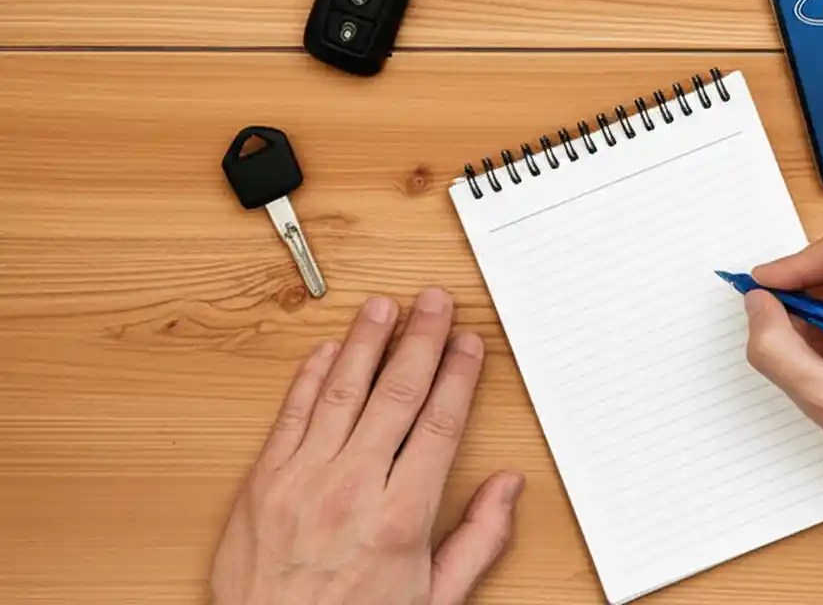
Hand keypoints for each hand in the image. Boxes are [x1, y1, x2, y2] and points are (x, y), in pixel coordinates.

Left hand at [211, 290, 523, 604]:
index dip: (457, 376)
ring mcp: (301, 481)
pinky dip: (308, 379)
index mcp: (400, 517)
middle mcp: (351, 489)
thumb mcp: (434, 601)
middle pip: (395, 395)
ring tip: (382, 307)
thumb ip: (477, 540)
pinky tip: (326, 351)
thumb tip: (507, 487)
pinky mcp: (261, 485)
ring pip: (340, 393)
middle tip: (433, 302)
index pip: (438, 423)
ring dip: (364, 343)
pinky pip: (290, 417)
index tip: (467, 343)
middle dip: (420, 341)